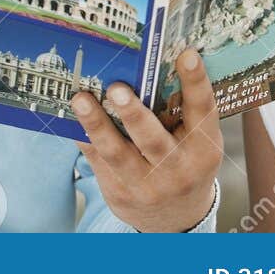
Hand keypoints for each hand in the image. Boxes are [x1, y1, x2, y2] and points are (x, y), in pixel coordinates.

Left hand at [73, 50, 221, 232]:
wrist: (176, 219)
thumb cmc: (186, 163)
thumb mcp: (197, 142)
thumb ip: (183, 111)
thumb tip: (152, 67)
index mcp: (203, 148)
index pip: (202, 110)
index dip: (196, 81)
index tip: (187, 54)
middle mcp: (177, 170)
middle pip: (152, 140)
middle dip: (133, 114)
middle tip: (117, 88)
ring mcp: (147, 187)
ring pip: (117, 153)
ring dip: (96, 124)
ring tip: (81, 99)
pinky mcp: (119, 194)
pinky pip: (97, 163)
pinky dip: (85, 138)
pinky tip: (71, 119)